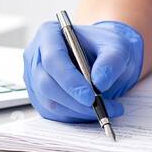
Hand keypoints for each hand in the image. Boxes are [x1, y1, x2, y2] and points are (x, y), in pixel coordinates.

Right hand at [23, 20, 143, 122]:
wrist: (103, 56)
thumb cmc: (106, 46)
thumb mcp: (117, 47)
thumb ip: (111, 61)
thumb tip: (99, 82)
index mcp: (49, 34)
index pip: (53, 59)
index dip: (69, 80)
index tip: (90, 96)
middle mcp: (36, 55)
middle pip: (46, 84)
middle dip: (75, 101)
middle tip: (102, 107)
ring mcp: (34, 77)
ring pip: (49, 102)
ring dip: (78, 111)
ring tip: (106, 109)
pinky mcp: (39, 96)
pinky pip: (52, 113)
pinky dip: (75, 116)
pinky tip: (93, 111)